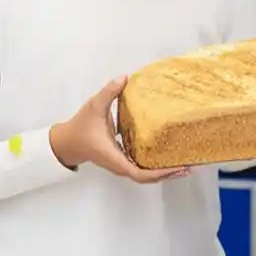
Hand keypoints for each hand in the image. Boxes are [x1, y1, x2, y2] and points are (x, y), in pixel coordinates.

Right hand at [49, 77, 188, 183]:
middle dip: (167, 173)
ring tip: (183, 163)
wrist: (66, 143)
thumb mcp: (94, 106)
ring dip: (163, 170)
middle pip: (148, 177)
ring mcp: (121, 164)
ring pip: (145, 174)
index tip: (177, 169)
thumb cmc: (80, 128)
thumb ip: (108, 92)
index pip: (139, 173)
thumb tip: (124, 78)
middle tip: (188, 166)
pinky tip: (167, 155)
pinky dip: (155, 165)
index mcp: (115, 157)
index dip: (159, 174)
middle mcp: (120, 165)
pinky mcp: (121, 159)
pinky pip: (141, 167)